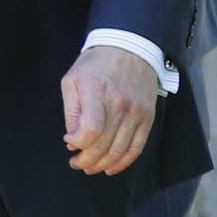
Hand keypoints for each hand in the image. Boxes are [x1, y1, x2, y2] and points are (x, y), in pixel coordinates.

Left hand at [61, 44, 158, 174]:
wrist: (131, 49)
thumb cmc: (96, 64)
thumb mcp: (72, 79)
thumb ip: (71, 111)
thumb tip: (72, 139)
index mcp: (97, 92)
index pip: (90, 129)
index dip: (78, 143)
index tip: (69, 143)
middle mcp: (119, 105)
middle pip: (103, 145)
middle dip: (86, 160)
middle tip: (76, 164)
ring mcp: (136, 113)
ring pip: (120, 150)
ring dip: (103, 165)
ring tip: (90, 167)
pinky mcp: (147, 118)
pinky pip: (137, 147)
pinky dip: (123, 161)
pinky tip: (111, 167)